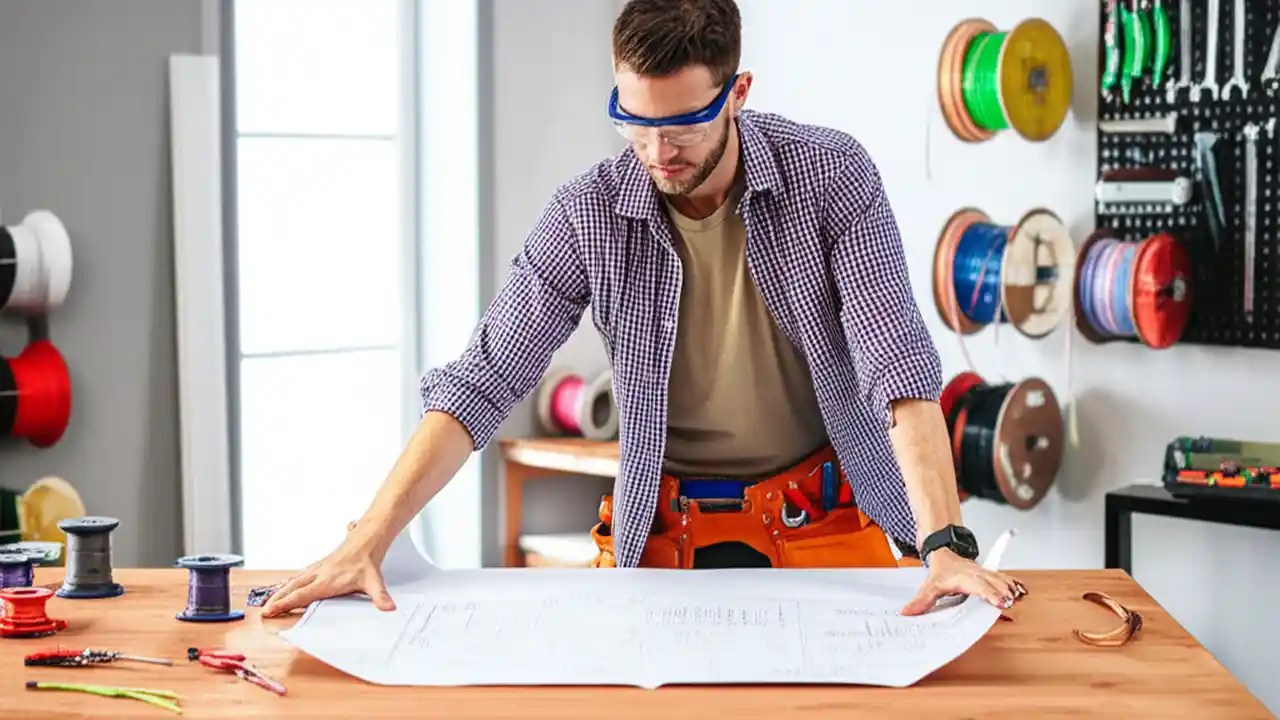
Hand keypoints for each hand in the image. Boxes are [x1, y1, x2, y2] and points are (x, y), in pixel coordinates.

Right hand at [259, 531, 395, 617]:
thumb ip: (380, 596)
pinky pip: (302, 574)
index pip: (302, 595)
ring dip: (283, 590)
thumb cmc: (367, 559)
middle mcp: (320, 574)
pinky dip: (292, 581)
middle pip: (293, 587)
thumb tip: (389, 607)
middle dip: (278, 599)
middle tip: (264, 609)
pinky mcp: (322, 565)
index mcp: (327, 581)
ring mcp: (319, 568)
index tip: (270, 610)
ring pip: (296, 580)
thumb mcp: (374, 580)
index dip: (285, 604)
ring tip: (271, 600)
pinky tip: (289, 584)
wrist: (367, 538)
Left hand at [899, 548, 1026, 615]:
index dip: (989, 593)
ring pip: (1000, 579)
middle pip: (993, 582)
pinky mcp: (990, 575)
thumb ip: (921, 601)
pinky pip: (1004, 578)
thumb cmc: (941, 572)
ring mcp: (985, 574)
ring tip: (1020, 597)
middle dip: (1003, 592)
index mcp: (963, 578)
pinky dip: (1014, 583)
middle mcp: (977, 574)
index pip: (978, 586)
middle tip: (1011, 602)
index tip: (999, 601)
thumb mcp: (930, 586)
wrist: (945, 554)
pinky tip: (1023, 590)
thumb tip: (906, 613)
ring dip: (1010, 588)